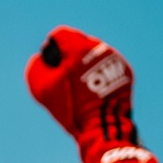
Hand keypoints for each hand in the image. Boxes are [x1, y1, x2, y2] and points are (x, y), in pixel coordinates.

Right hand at [24, 26, 162, 162]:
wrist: (102, 128)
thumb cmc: (71, 109)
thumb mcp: (42, 88)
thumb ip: (36, 66)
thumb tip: (42, 58)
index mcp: (79, 49)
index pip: (60, 34)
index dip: (52, 50)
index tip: (53, 68)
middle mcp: (100, 49)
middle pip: (78, 42)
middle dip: (70, 58)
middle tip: (67, 81)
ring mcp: (115, 59)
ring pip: (94, 53)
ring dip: (85, 64)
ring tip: (83, 87)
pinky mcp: (125, 71)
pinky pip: (107, 65)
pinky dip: (99, 73)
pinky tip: (95, 91)